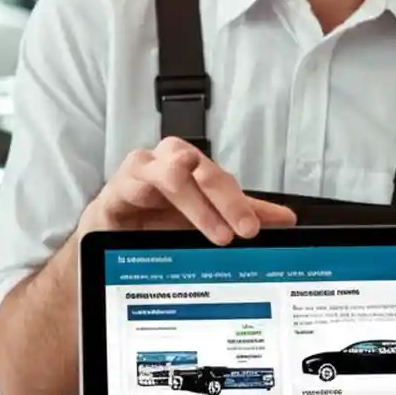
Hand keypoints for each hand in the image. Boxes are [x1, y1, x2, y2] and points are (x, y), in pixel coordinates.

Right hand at [79, 137, 296, 244]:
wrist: (109, 234)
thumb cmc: (154, 221)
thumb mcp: (202, 223)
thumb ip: (240, 218)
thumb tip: (286, 220)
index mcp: (194, 169)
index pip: (225, 181)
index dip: (245, 203)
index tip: (259, 229)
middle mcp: (171, 161)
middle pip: (205, 170)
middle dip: (228, 200)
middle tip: (245, 230)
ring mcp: (144, 169)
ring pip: (174, 171)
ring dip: (198, 203)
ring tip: (216, 232)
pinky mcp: (118, 183)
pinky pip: (135, 180)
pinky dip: (150, 191)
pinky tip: (157, 215)